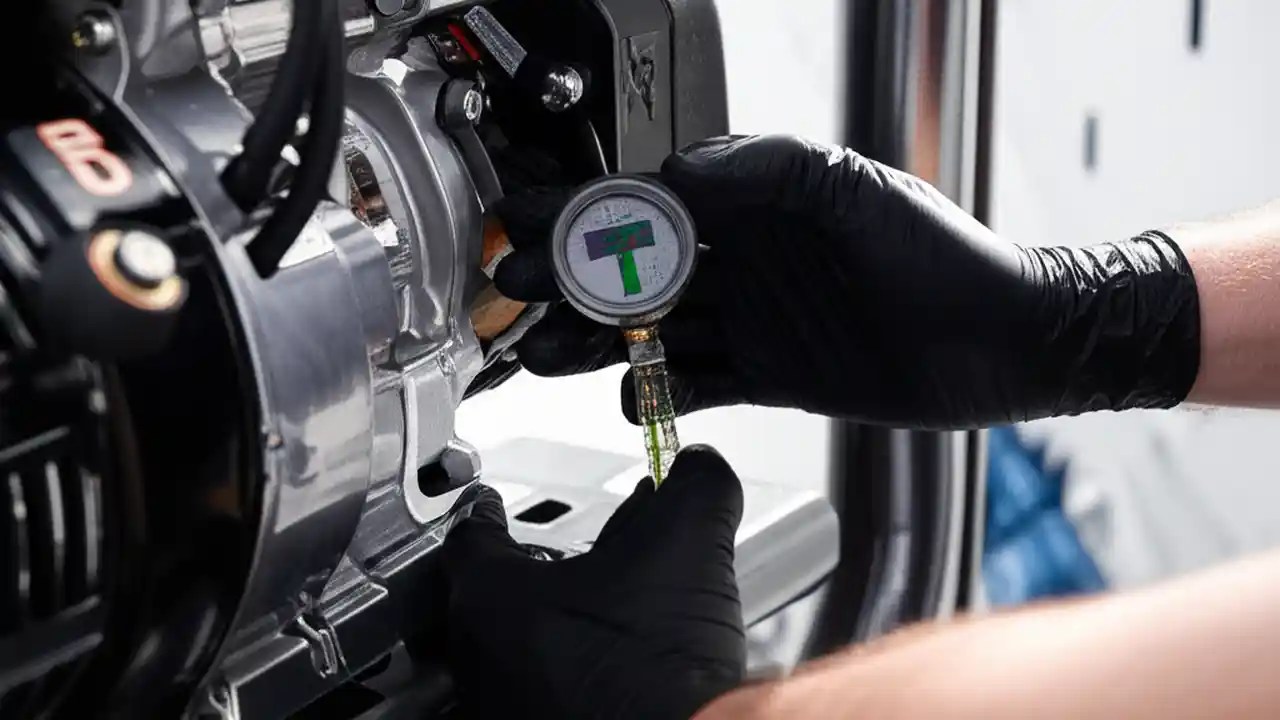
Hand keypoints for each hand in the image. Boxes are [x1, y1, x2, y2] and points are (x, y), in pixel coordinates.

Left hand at [439, 446, 745, 718]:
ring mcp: (503, 710)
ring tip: (609, 608)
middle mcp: (481, 664)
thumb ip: (695, 489)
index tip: (486, 503)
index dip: (486, 511)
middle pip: (494, 595)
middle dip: (537, 568)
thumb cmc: (657, 670)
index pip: (470, 537)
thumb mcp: (690, 544)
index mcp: (493, 600)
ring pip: (517, 650)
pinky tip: (618, 668)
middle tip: (572, 554)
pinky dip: (570, 670)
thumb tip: (701, 467)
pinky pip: (541, 693)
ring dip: (557, 622)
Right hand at [494, 135, 1200, 428]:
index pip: (652, 203)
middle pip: (637, 268)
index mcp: (757, 201)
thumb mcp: (850, 188)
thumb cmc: (942, 255)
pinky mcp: (770, 371)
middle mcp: (748, 257)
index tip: (529, 218)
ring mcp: (755, 317)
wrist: (1004, 341)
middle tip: (514, 291)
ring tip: (544, 353)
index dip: (586, 212)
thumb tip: (677, 173)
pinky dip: (656, 389)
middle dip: (570, 279)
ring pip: (655, 329)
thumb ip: (763, 169)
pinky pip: (696, 381)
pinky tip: (622, 393)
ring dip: (597, 340)